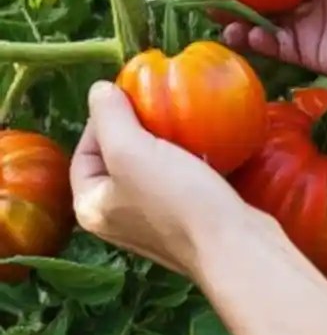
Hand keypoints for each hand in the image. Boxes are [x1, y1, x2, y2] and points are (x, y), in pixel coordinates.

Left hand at [69, 81, 260, 277]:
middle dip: (137, 129)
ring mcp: (154, 223)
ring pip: (150, 170)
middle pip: (117, 160)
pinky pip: (179, 182)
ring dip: (165, 143)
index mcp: (92, 206)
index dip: (104, 118)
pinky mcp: (188, 221)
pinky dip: (188, 160)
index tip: (134, 95)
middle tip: (160, 105)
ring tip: (184, 120)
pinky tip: (206, 145)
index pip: (85, 150)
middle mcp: (117, 218)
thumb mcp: (132, 151)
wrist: (235, 244)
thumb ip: (110, 117)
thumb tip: (99, 90)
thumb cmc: (178, 199)